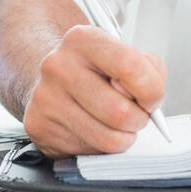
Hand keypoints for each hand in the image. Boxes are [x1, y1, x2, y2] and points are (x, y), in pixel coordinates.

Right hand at [22, 24, 167, 157]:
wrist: (53, 79)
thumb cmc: (97, 69)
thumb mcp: (125, 54)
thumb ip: (148, 69)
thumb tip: (149, 99)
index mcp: (82, 39)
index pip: (129, 66)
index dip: (151, 89)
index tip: (152, 98)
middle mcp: (58, 65)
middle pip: (119, 111)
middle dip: (139, 120)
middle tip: (136, 114)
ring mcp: (44, 97)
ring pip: (107, 138)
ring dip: (124, 138)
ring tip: (119, 125)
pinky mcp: (38, 126)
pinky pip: (88, 152)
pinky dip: (102, 147)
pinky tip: (95, 130)